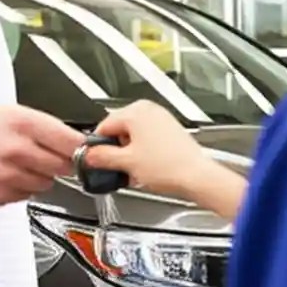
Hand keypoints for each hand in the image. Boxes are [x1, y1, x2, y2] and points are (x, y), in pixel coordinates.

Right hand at [0, 105, 81, 204]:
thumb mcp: (9, 113)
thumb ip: (42, 129)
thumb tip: (72, 142)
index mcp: (24, 123)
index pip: (72, 143)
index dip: (82, 150)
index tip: (86, 154)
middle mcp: (18, 149)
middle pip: (63, 167)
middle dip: (59, 163)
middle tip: (43, 156)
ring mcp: (8, 174)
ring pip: (45, 184)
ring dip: (37, 177)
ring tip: (15, 163)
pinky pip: (24, 196)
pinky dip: (18, 188)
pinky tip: (2, 174)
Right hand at [84, 101, 246, 220]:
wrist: (197, 177)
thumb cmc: (170, 166)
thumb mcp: (126, 163)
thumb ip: (102, 157)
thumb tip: (89, 155)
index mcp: (135, 111)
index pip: (104, 125)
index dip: (97, 145)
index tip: (95, 159)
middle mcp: (148, 109)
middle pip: (118, 129)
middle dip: (115, 149)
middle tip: (116, 168)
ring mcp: (161, 118)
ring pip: (133, 135)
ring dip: (128, 152)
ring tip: (133, 171)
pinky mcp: (170, 129)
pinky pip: (147, 138)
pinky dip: (142, 151)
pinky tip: (145, 168)